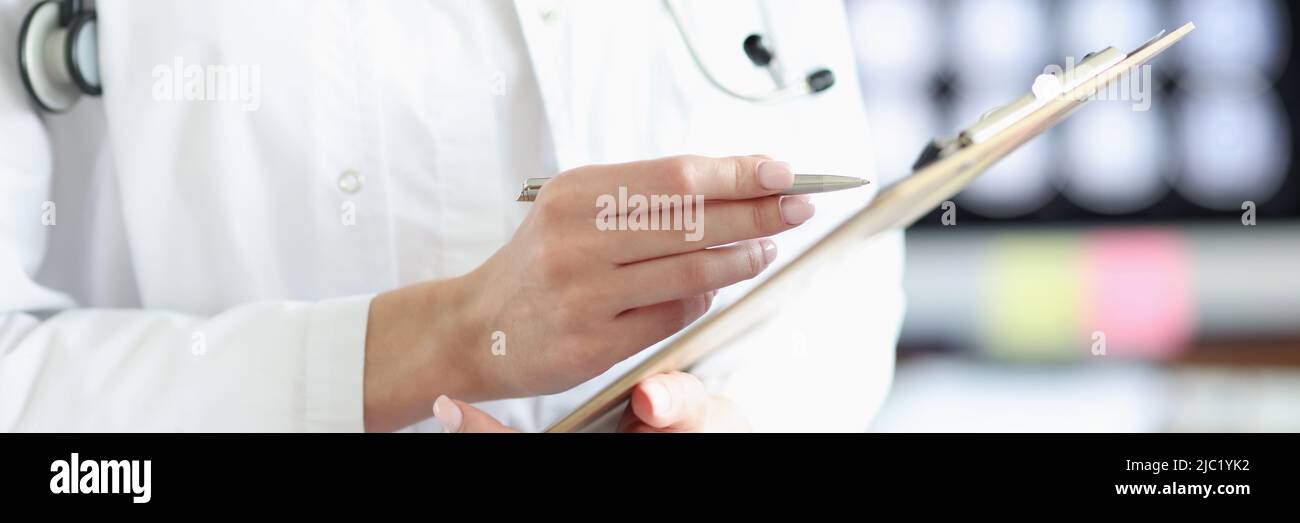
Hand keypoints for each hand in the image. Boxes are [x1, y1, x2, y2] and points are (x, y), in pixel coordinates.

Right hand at [363, 155, 814, 430]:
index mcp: (576, 194)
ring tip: (766, 248)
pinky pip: (672, 315)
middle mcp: (577, 238)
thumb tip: (735, 188)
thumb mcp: (576, 211)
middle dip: (756, 212)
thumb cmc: (540, 264)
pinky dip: (703, 297)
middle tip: (797, 207)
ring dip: (741, 259)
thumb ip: (644, 199)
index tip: (781, 171)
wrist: (475, 327)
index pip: (675, 175)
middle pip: (692, 220)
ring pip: (690, 271)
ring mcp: (584, 293)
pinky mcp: (593, 342)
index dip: (736, 173)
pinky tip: (716, 286)